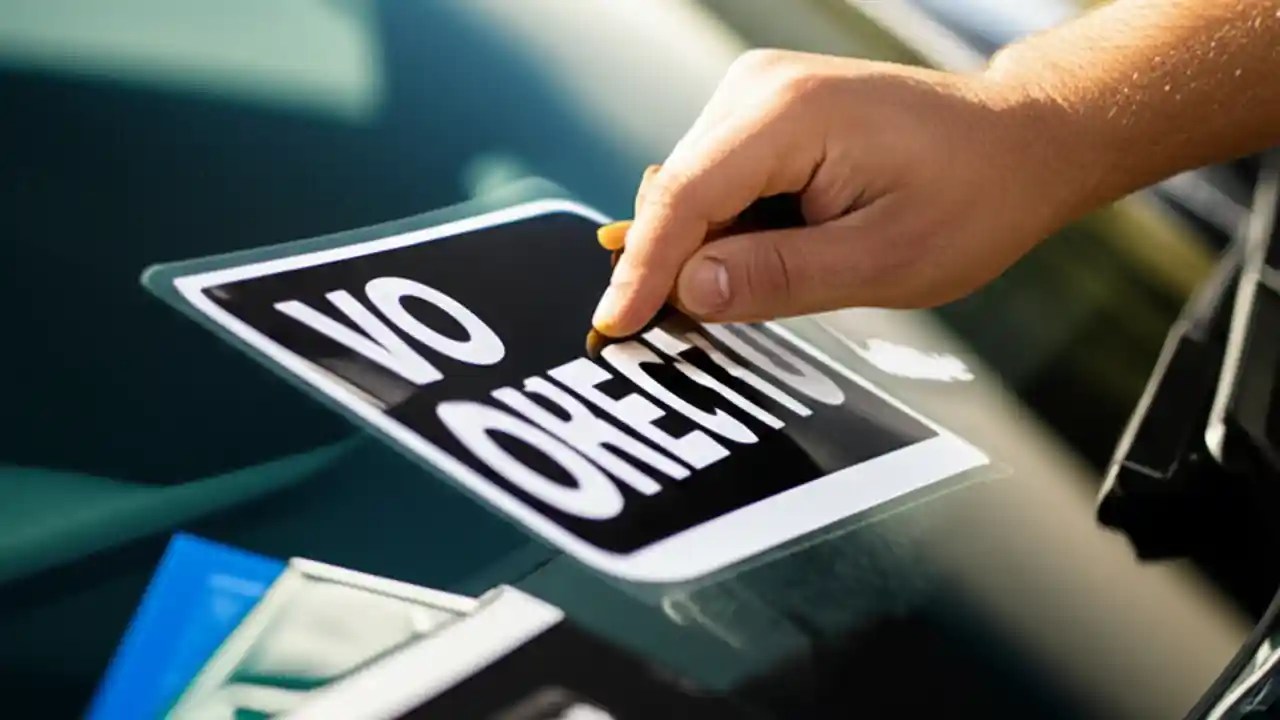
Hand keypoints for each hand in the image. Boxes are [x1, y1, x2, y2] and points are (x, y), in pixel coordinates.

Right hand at [591, 49, 1099, 336]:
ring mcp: (759, 93)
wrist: (1021, 138)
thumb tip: (686, 293)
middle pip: (679, 194)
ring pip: (693, 192)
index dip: (640, 271)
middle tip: (679, 343)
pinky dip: (728, 232)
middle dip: (671, 268)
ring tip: (765, 296)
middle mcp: (759, 87)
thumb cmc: (973, 197)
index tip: (611, 330)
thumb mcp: (884, 260)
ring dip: (705, 253)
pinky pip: (720, 183)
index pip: (684, 198)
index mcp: (789, 114)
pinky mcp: (765, 112)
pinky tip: (771, 261)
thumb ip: (779, 278)